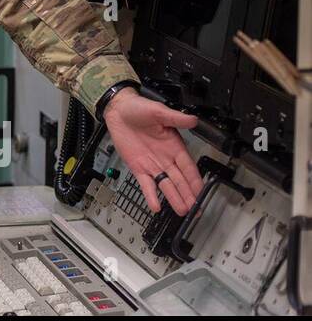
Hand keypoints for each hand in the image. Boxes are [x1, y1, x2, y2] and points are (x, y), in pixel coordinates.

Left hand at [103, 89, 204, 215]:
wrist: (118, 110)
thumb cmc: (139, 108)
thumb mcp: (159, 111)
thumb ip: (176, 118)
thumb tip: (192, 120)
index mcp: (174, 146)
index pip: (189, 168)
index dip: (196, 181)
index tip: (202, 193)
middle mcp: (165, 158)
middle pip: (180, 181)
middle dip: (189, 195)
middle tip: (196, 209)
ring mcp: (152, 164)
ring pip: (166, 185)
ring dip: (174, 198)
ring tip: (182, 211)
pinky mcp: (138, 167)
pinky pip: (146, 184)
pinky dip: (151, 195)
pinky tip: (155, 206)